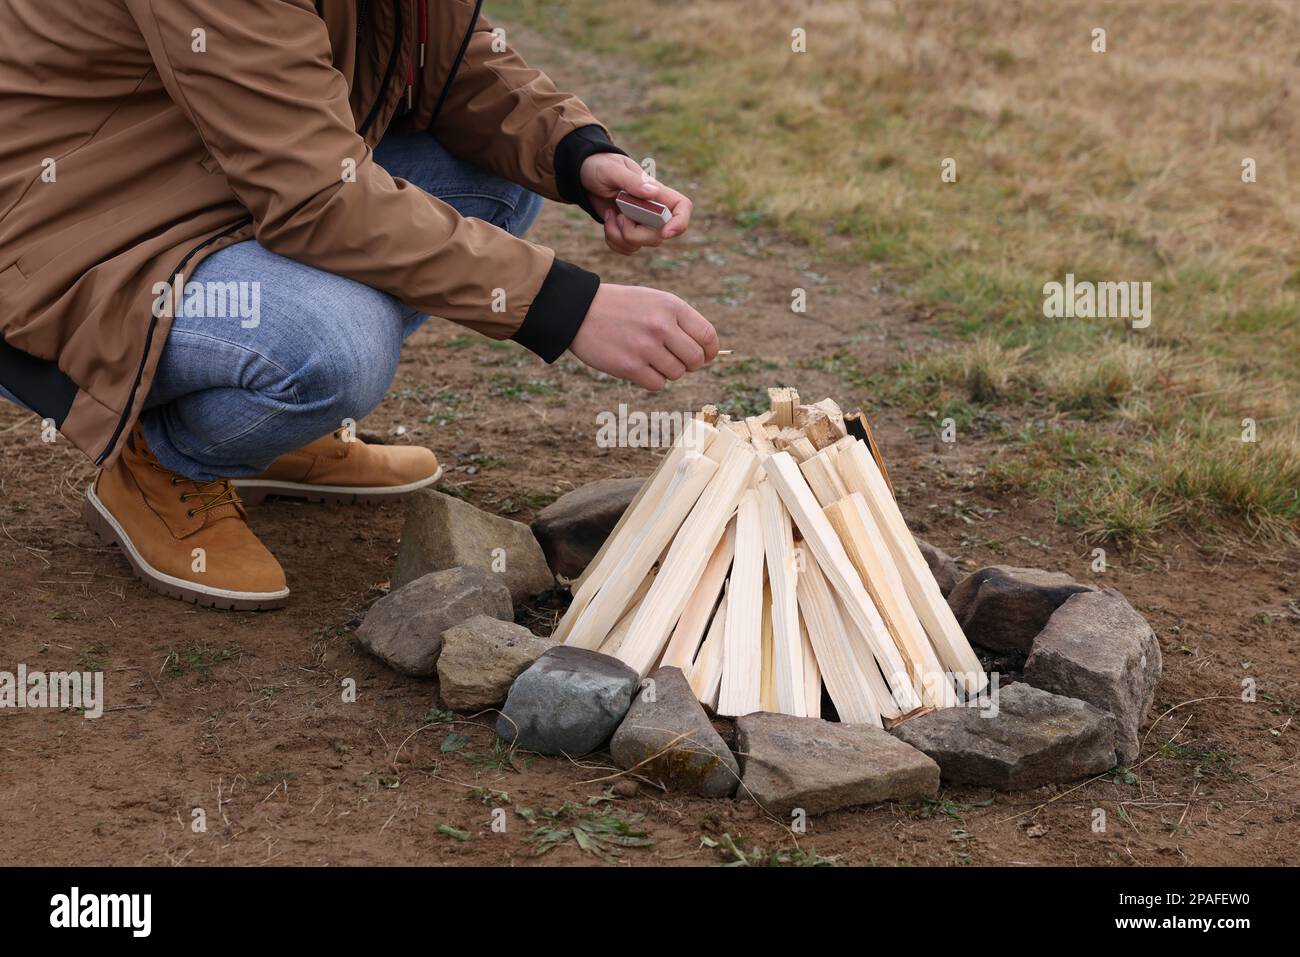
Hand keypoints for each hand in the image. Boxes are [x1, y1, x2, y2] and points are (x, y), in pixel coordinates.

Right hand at [569, 283, 717, 390]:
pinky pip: (657, 384)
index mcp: (671, 306)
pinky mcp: (629, 366)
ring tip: (650, 358)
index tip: (704, 356)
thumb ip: (681, 322)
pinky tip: (638, 366)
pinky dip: (651, 380)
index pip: (708, 336)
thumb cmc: (622, 307)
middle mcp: (661, 326)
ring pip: (677, 374)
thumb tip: (706, 354)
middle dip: (689, 364)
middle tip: (674, 358)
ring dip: (668, 371)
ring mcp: (645, 347)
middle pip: (696, 360)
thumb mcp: (655, 301)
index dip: (710, 351)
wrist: (579, 310)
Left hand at [580, 153, 692, 253]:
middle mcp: (653, 210)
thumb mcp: (613, 170)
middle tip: (619, 216)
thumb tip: (652, 193)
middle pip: (658, 236)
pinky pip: (626, 248)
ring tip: (610, 215)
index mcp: (656, 192)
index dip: (680, 223)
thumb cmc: (601, 166)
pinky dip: (613, 240)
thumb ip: (632, 181)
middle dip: (634, 234)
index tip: (664, 233)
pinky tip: (608, 221)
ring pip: (640, 245)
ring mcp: (641, 223)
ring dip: (619, 236)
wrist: (584, 176)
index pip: (682, 208)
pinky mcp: (628, 232)